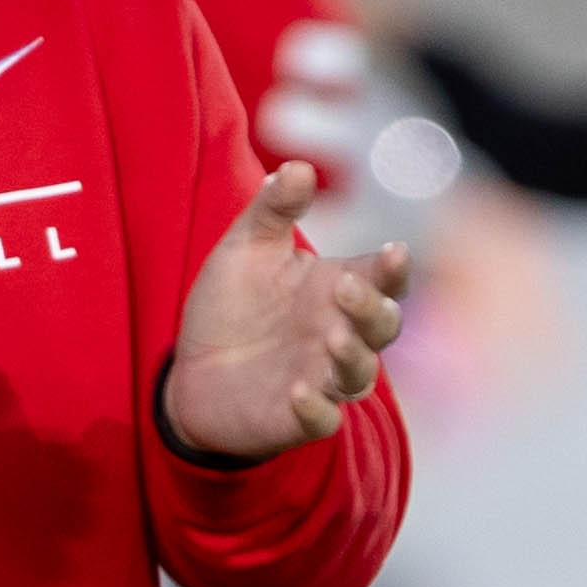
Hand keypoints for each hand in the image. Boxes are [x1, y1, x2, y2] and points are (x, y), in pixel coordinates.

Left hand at [166, 163, 409, 457]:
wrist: (192, 372)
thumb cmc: (232, 308)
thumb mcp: (248, 247)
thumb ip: (275, 208)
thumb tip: (300, 166)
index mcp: (336, 289)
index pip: (382, 279)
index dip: (394, 268)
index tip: (394, 252)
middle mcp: (340, 335)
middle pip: (383, 326)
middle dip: (372, 308)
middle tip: (346, 287)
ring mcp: (323, 378)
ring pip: (359, 373)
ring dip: (351, 355)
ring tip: (332, 336)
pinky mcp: (298, 418)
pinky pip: (322, 420)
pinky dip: (315, 409)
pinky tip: (299, 392)